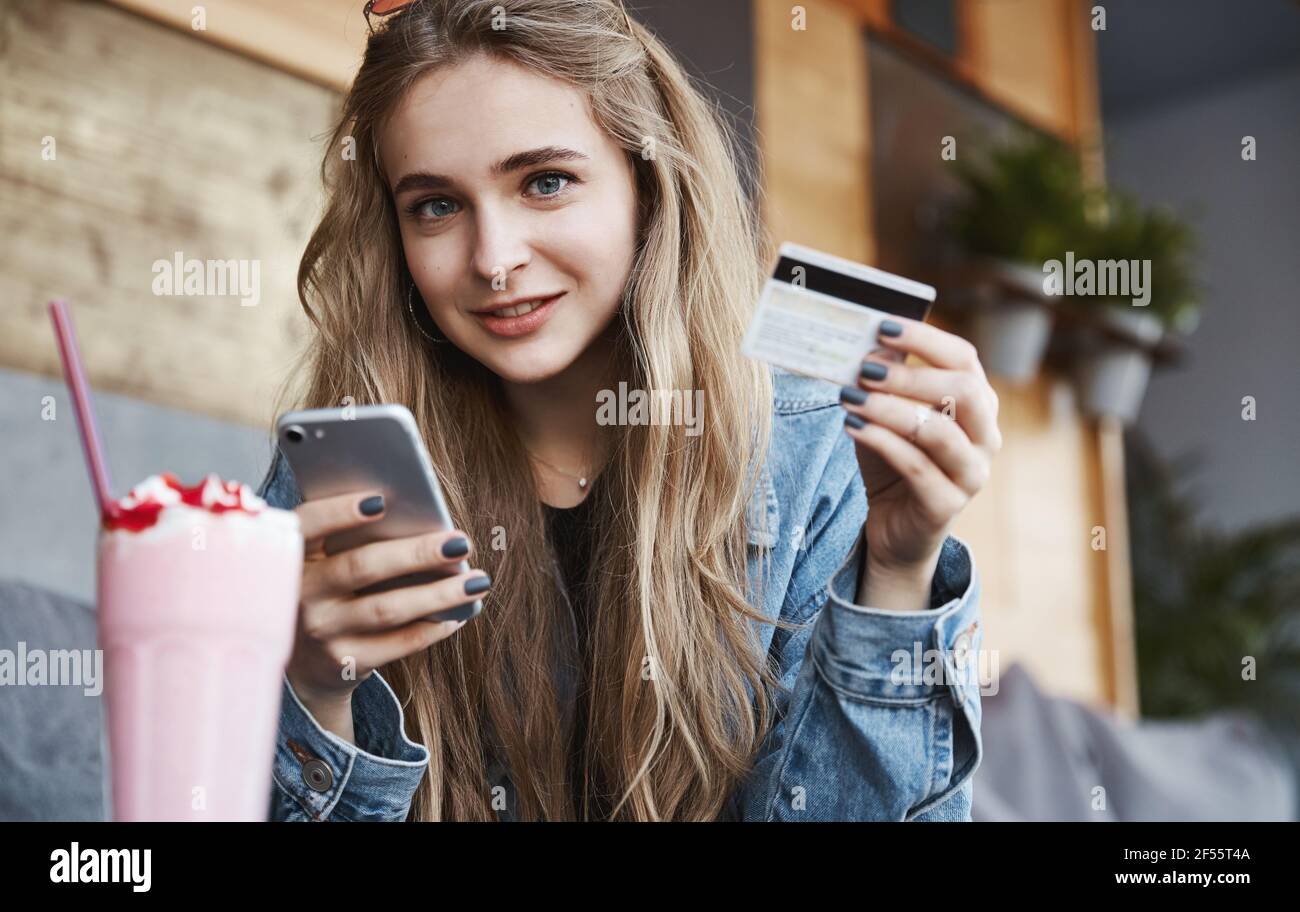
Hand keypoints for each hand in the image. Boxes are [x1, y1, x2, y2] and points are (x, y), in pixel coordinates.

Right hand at [286, 491, 489, 723]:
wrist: (306, 665)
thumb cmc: (330, 592)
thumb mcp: (323, 564)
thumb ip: (351, 539)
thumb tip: (421, 519)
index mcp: (293, 556)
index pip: (307, 525)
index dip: (339, 512)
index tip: (381, 500)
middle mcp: (300, 594)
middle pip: (362, 567)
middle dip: (417, 553)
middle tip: (461, 543)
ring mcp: (321, 631)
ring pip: (388, 609)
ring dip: (439, 593)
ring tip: (476, 581)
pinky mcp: (344, 662)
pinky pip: (399, 643)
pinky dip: (434, 627)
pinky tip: (459, 613)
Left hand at [840, 318, 1001, 582]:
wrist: (895, 529)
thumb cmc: (893, 462)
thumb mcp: (885, 416)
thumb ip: (883, 383)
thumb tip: (871, 345)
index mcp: (977, 404)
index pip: (964, 358)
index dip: (925, 339)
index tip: (882, 326)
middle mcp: (986, 436)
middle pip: (962, 390)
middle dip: (910, 374)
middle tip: (864, 367)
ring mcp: (972, 473)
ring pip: (938, 431)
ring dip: (890, 409)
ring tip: (851, 397)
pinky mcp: (947, 505)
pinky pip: (916, 466)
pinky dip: (881, 441)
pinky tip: (852, 425)